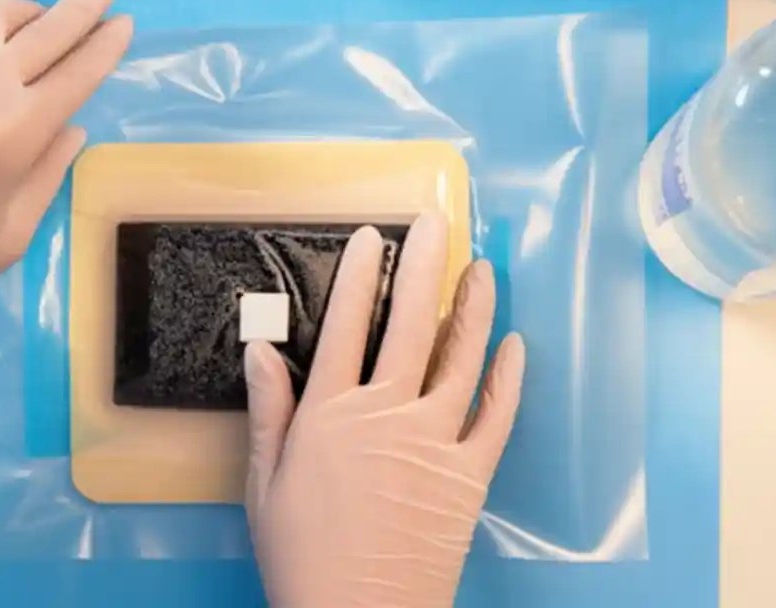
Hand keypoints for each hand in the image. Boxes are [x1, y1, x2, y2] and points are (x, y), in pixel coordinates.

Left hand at [0, 0, 132, 355]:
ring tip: (40, 22)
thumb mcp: (15, 232)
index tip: (126, 24)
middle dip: (83, 7)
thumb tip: (71, 125)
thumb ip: (49, 171)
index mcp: (16, 134)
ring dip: (28, 12)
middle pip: (46, 29)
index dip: (107, 45)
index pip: (78, 72)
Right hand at [244, 214, 525, 606]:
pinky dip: (507, 377)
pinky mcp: (471, 473)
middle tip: (438, 221)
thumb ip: (269, 412)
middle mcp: (387, 414)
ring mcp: (436, 441)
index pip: (346, 326)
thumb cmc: (301, 554)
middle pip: (409, 325)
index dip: (360, 275)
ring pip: (460, 358)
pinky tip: (514, 344)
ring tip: (482, 268)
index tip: (372, 235)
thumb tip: (261, 348)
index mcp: (332, 415)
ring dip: (473, 309)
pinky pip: (496, 415)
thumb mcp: (265, 483)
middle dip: (424, 266)